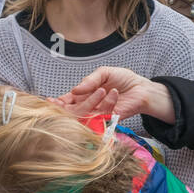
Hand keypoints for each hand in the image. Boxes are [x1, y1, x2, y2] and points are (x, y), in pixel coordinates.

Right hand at [54, 66, 175, 123]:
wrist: (141, 87)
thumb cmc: (123, 79)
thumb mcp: (104, 73)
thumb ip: (89, 80)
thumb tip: (75, 90)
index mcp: (84, 95)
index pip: (66, 102)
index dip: (58, 102)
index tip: (51, 100)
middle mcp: (89, 106)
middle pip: (72, 112)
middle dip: (67, 109)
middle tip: (66, 103)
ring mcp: (98, 114)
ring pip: (85, 116)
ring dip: (91, 102)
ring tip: (102, 89)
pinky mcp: (110, 119)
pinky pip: (102, 116)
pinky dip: (107, 103)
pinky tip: (114, 92)